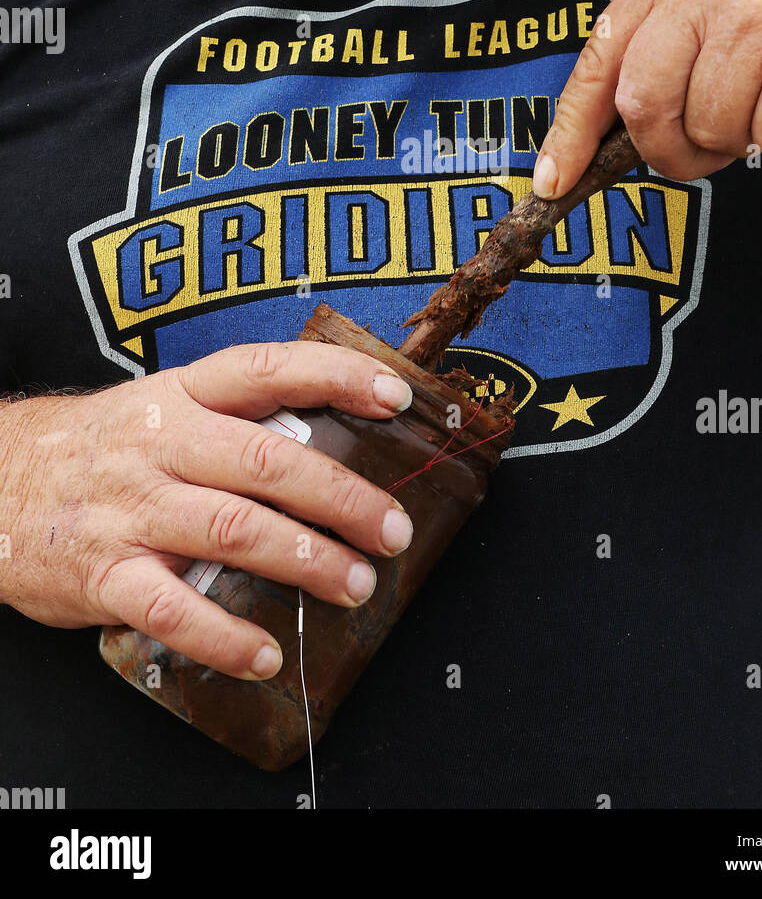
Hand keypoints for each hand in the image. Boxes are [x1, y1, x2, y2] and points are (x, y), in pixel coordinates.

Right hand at [0, 342, 415, 680]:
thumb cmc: (106, 447)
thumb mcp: (166, 407)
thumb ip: (239, 418)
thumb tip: (341, 432)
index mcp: (183, 395)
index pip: (267, 370)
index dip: (335, 377)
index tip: (395, 395)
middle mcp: (162, 445)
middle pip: (265, 462)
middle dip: (340, 496)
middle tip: (393, 529)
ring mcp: (132, 510)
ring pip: (230, 530)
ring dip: (303, 560)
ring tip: (355, 584)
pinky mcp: (105, 573)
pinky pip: (171, 608)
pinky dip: (224, 635)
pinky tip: (267, 651)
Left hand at [532, 0, 761, 191]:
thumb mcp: (724, 15)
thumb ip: (664, 57)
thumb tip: (597, 141)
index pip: (599, 60)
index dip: (570, 130)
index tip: (551, 183)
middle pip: (642, 108)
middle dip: (671, 151)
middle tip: (711, 145)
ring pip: (708, 130)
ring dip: (740, 142)